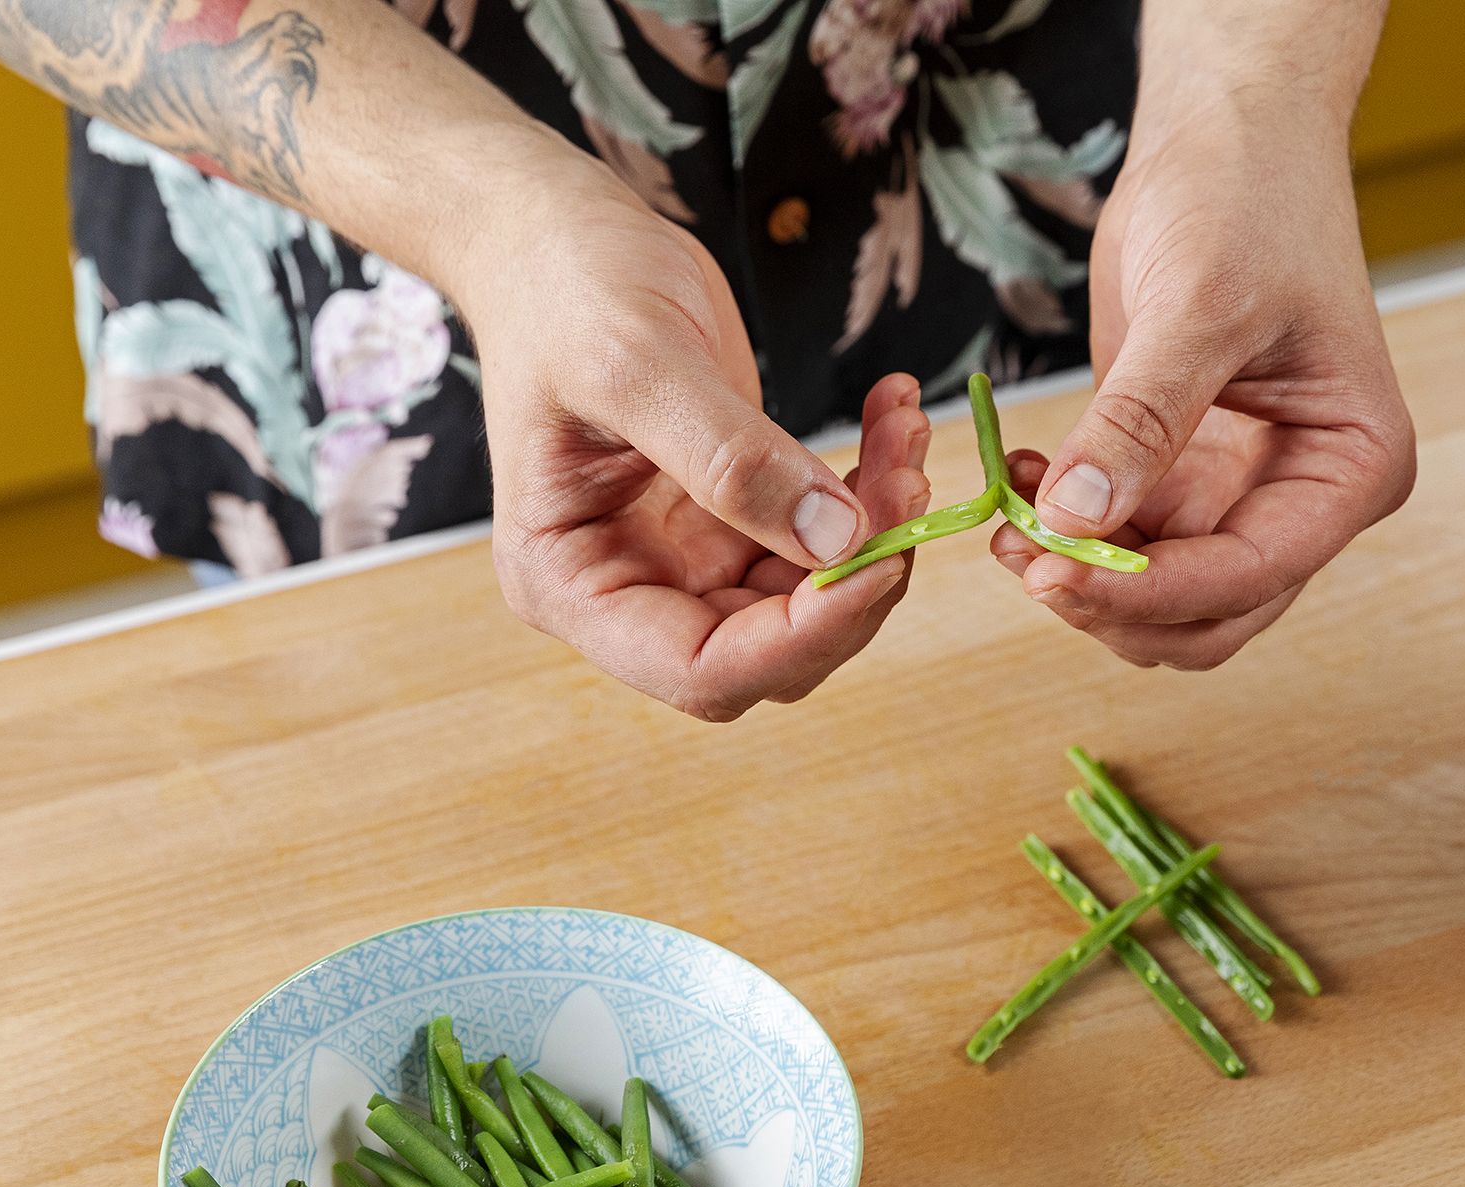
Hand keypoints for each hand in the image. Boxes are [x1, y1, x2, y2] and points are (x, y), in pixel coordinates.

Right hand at [456, 161, 929, 719]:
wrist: (554, 237)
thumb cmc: (564, 291)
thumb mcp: (638, 363)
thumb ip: (733, 459)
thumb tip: (839, 540)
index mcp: (571, 586)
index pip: (703, 670)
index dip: (802, 637)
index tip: (882, 560)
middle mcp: (629, 593)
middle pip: (773, 651)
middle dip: (856, 578)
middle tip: (910, 478)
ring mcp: (685, 563)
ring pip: (814, 602)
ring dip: (879, 530)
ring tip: (904, 429)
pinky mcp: (733, 524)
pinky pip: (823, 542)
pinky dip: (871, 490)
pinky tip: (891, 419)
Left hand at [991, 104, 1415, 669]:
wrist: (1225, 138)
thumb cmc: (1246, 200)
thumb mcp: (1197, 308)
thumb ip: (1140, 421)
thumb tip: (1074, 521)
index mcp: (1352, 470)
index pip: (1254, 574)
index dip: (1154, 592)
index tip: (1057, 575)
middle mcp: (1303, 500)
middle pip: (1208, 615)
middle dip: (1115, 603)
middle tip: (1024, 560)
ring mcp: (1238, 495)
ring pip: (1156, 598)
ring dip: (1081, 577)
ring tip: (1010, 518)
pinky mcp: (1177, 477)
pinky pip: (1118, 544)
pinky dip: (1064, 534)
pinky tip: (1021, 481)